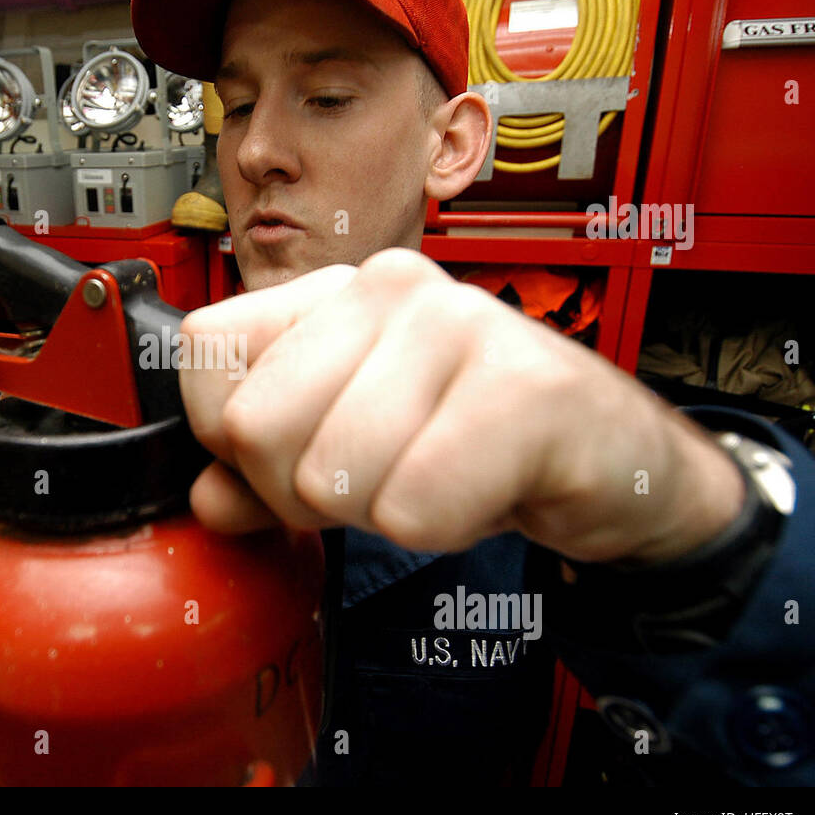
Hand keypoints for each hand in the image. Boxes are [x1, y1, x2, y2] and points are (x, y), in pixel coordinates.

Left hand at [179, 248, 744, 564]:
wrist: (611, 460)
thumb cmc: (473, 446)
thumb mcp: (350, 456)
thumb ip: (265, 475)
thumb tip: (207, 498)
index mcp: (333, 292)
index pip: (203, 353)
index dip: (232, 439)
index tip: (302, 455)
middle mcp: (388, 285)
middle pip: (253, 428)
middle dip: (309, 493)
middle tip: (386, 477)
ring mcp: (458, 322)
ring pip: (330, 477)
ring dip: (385, 514)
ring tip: (444, 476)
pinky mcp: (524, 385)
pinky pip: (413, 508)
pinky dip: (443, 528)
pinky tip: (485, 490)